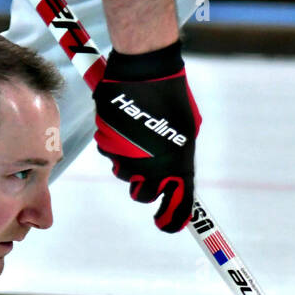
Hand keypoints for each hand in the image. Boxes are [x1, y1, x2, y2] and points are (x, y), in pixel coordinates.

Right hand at [92, 40, 199, 232]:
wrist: (144, 69)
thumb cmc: (171, 96)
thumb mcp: (187, 131)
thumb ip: (180, 159)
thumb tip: (175, 182)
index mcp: (178, 164)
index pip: (178, 205)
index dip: (171, 220)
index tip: (166, 225)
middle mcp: (151, 167)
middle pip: (142, 196)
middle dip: (144, 187)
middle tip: (147, 167)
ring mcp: (126, 157)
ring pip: (123, 174)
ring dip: (129, 162)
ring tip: (137, 135)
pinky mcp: (107, 144)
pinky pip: (110, 155)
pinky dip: (116, 145)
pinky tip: (125, 125)